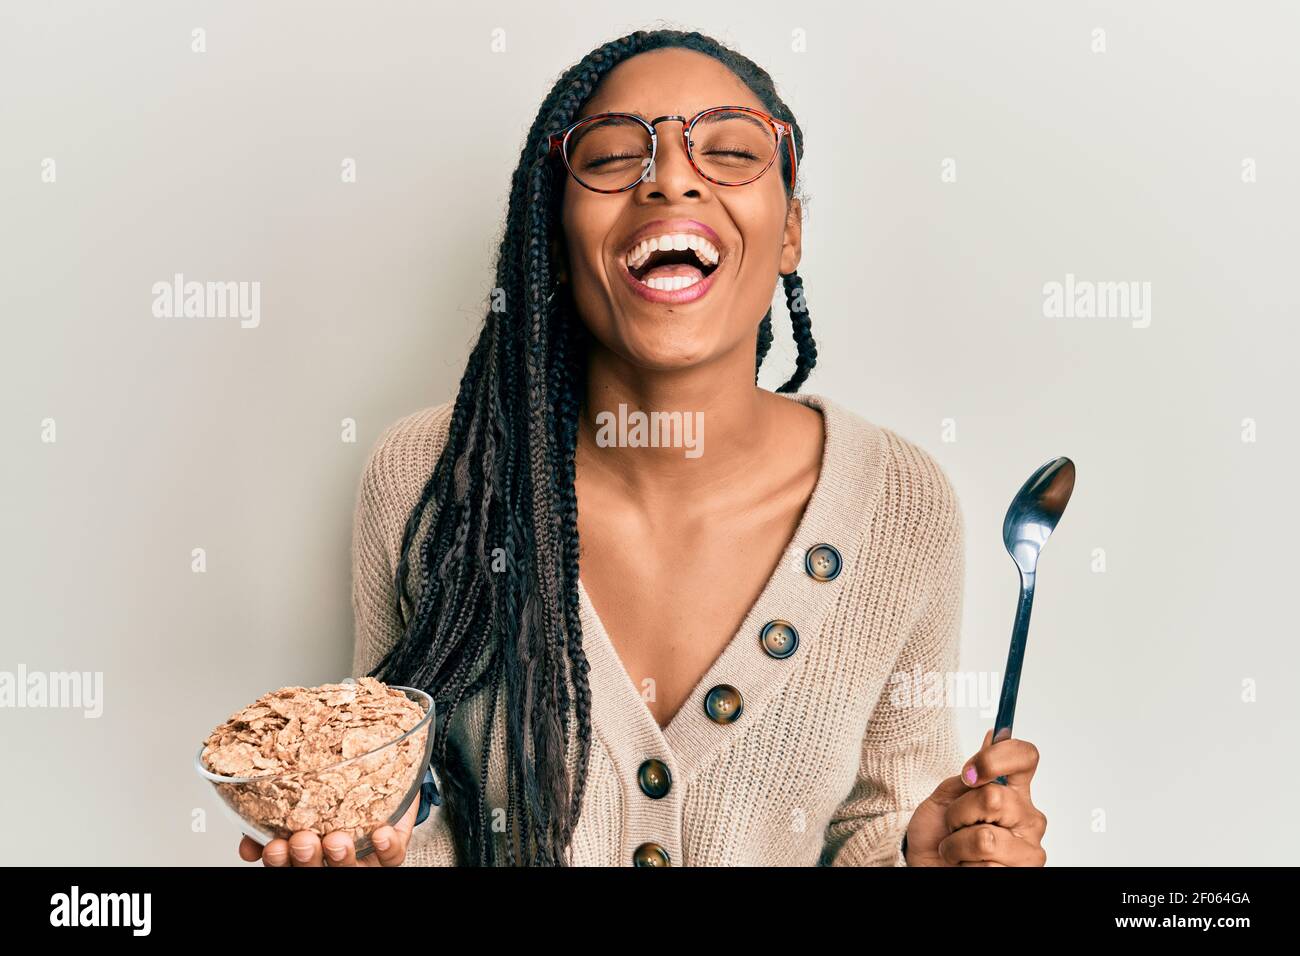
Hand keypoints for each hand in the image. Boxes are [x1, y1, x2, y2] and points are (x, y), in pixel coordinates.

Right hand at [237, 797, 419, 866]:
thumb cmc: (338, 791)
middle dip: (305, 859)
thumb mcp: (303, 793)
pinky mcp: (391, 851)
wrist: (382, 781)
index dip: (276, 861)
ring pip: (349, 868)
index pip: (284, 864)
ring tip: (337, 839)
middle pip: (314, 870)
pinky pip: (391, 857)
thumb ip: (274, 813)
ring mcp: (362, 859)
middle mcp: (331, 859)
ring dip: (341, 856)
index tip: (272, 846)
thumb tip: (246, 841)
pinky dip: (386, 847)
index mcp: (305, 850)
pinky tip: (380, 835)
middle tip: (302, 841)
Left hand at [904, 729, 1046, 865]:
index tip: (969, 774)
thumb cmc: (937, 833)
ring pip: (985, 838)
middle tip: (955, 825)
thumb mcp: (945, 796)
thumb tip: (994, 735)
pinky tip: (967, 866)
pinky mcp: (1024, 873)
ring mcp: (1029, 848)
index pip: (1025, 756)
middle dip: (958, 813)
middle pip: (993, 797)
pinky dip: (964, 865)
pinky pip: (985, 865)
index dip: (995, 758)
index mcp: (1013, 790)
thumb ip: (970, 772)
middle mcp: (1028, 816)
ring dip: (958, 845)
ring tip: (959, 850)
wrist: (928, 865)